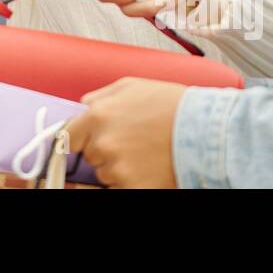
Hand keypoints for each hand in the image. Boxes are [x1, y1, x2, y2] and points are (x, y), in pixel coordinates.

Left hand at [64, 77, 186, 187]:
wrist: (205, 129)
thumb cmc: (172, 105)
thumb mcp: (130, 86)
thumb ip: (100, 96)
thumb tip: (85, 105)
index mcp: (97, 116)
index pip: (68, 135)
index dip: (77, 137)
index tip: (82, 141)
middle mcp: (103, 143)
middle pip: (89, 155)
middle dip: (104, 149)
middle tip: (129, 140)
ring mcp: (117, 168)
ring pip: (105, 173)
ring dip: (118, 166)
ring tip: (143, 151)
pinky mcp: (133, 187)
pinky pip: (120, 187)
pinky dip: (130, 179)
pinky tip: (147, 165)